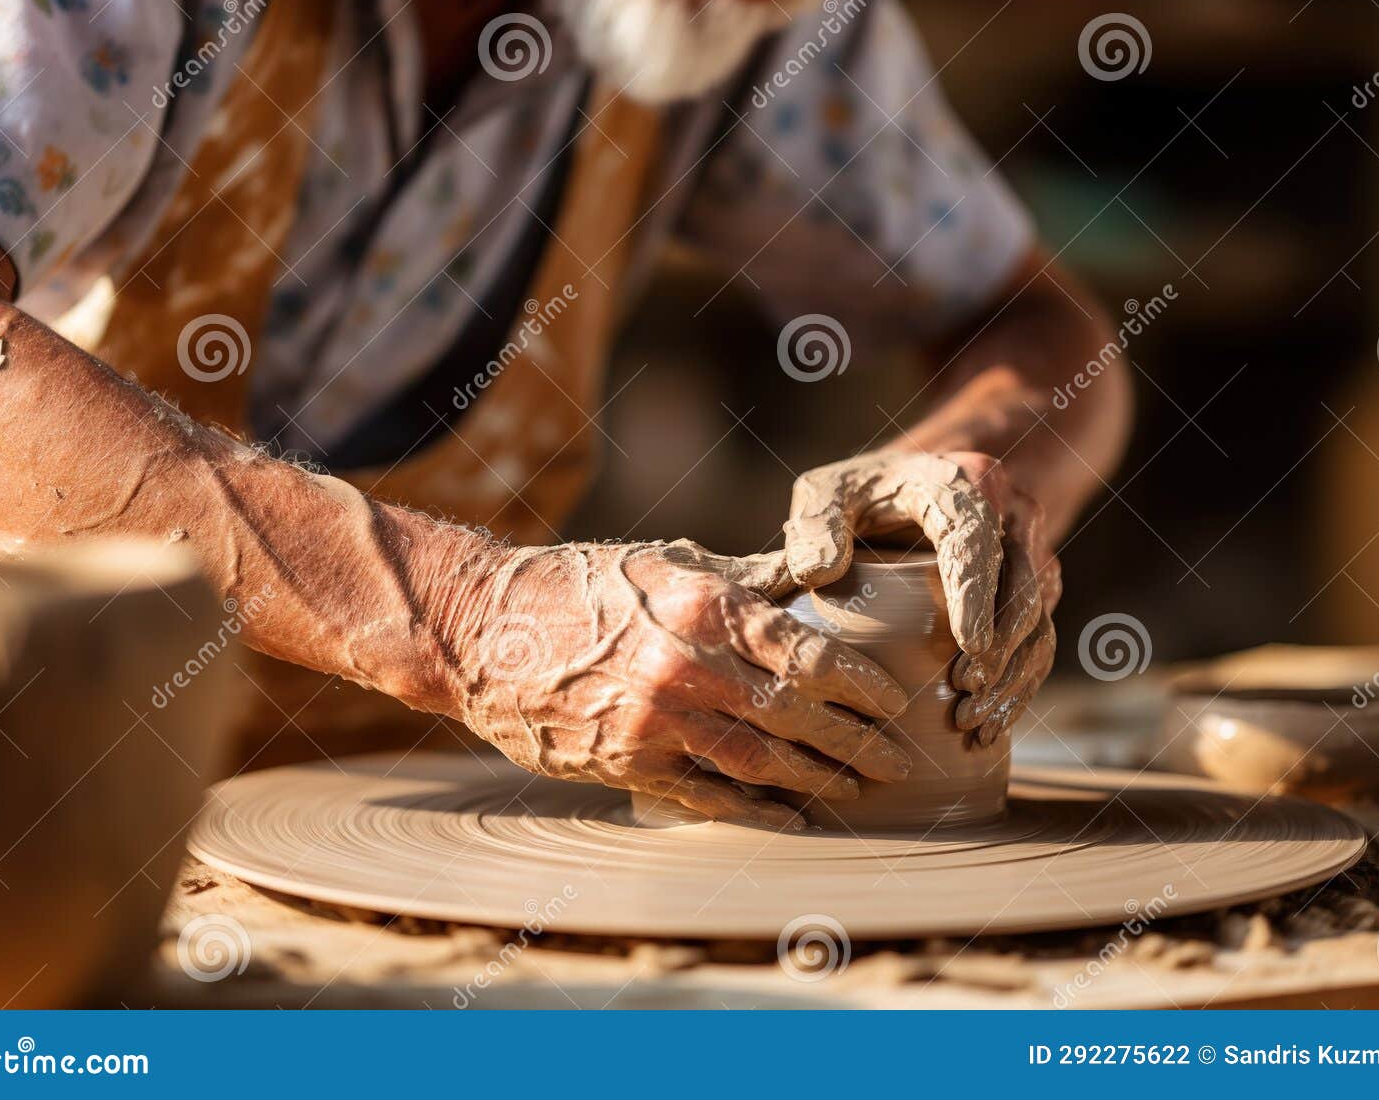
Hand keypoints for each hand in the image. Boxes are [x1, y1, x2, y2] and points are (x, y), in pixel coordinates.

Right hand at [443, 539, 911, 826]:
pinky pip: (708, 794)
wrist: (481, 631)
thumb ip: (738, 580)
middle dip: (858, 742)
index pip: (809, 653)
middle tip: (897, 758)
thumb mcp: (659, 562)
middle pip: (799, 715)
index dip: (862, 685)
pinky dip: (758, 809)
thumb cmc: (575, 586)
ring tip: (859, 789)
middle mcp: (688, 666)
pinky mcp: (627, 764)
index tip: (894, 700)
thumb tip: (809, 581)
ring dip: (821, 780)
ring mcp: (657, 722)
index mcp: (703, 605)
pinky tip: (794, 816)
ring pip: (762, 761)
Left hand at [783, 451, 1060, 743]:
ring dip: (1014, 674)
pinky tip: (991, 724)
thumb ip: (815, 524)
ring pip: (1040, 618)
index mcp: (962, 483)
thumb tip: (816, 574)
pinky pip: (1040, 636)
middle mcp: (1011, 512)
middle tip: (965, 695)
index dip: (978, 592)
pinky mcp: (1034, 585)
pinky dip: (1021, 683)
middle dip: (1000, 648)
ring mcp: (1030, 550)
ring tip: (973, 722)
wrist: (918, 481)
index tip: (968, 645)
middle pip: (1024, 585)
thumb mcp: (829, 493)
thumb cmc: (865, 492)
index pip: (978, 538)